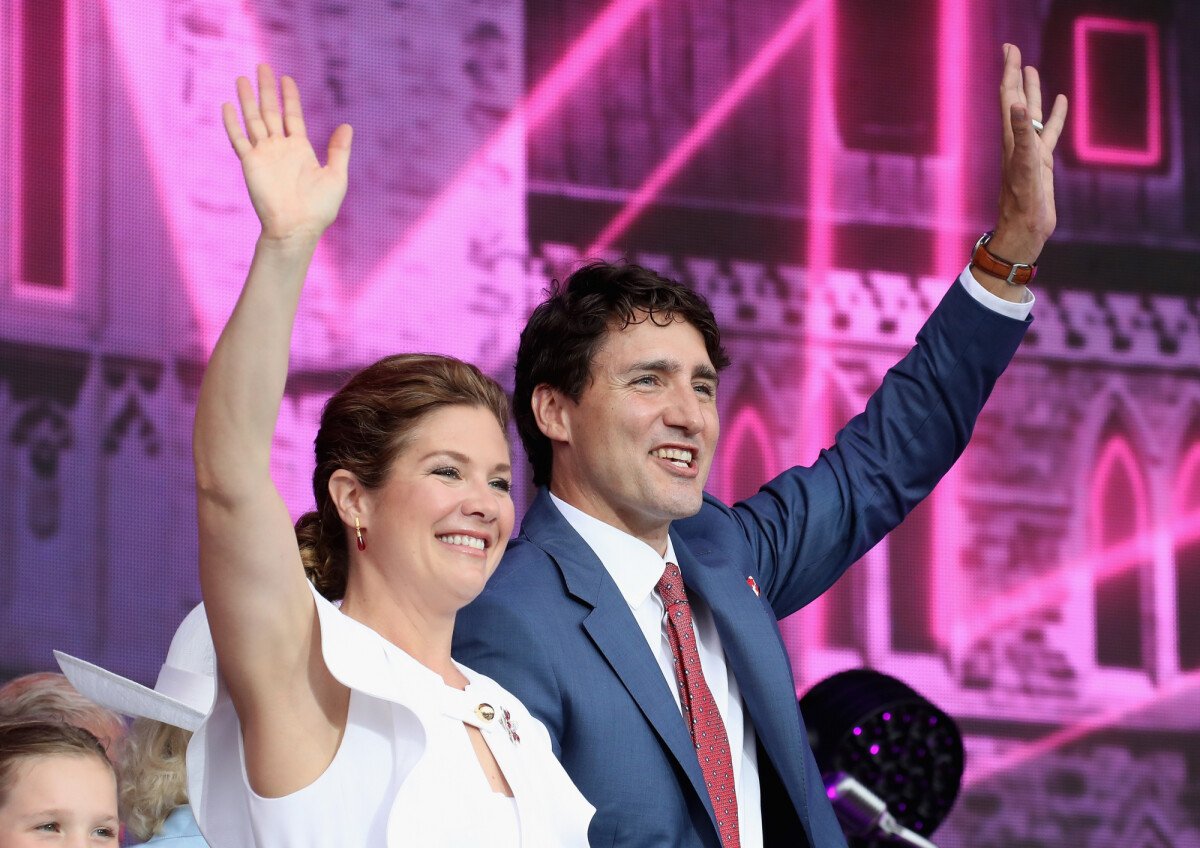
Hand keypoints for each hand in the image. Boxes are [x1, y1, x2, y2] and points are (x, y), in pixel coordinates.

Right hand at [222, 64, 351, 243]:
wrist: (297, 228)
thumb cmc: (319, 209)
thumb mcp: (336, 176)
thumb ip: (338, 150)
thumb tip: (347, 126)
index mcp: (300, 150)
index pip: (292, 116)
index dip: (289, 97)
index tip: (286, 79)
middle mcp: (279, 148)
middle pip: (270, 112)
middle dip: (267, 90)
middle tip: (263, 67)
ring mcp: (263, 154)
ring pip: (253, 120)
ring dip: (248, 99)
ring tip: (243, 78)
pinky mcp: (250, 163)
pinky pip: (239, 139)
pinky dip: (232, 123)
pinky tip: (228, 105)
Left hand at [989, 43, 1067, 264]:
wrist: (1023, 231)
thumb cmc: (1022, 203)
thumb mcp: (1024, 167)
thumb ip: (1021, 136)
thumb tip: (1019, 106)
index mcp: (1012, 139)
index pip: (1009, 97)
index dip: (1009, 72)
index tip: (1009, 48)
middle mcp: (1018, 141)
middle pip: (1016, 99)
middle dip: (1014, 74)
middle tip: (1013, 49)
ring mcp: (1030, 151)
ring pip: (1032, 113)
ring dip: (1032, 90)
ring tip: (1032, 68)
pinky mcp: (1042, 162)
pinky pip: (1049, 132)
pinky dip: (1055, 116)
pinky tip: (1061, 102)